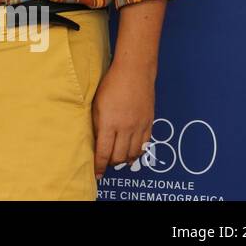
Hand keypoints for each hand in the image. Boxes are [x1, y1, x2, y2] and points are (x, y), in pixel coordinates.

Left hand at [91, 62, 154, 176]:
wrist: (134, 72)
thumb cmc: (110, 84)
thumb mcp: (96, 104)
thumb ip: (96, 124)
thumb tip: (96, 142)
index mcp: (109, 123)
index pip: (104, 152)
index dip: (99, 165)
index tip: (96, 174)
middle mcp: (126, 128)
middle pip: (119, 156)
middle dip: (111, 163)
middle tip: (105, 164)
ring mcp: (139, 126)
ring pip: (133, 154)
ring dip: (124, 160)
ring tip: (117, 159)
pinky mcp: (149, 123)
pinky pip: (144, 145)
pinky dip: (137, 153)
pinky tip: (131, 153)